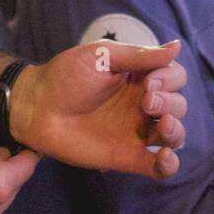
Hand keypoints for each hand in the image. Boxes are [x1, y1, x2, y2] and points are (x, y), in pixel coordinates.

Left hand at [9, 40, 186, 178]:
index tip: (149, 81)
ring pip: (173, 135)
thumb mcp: (102, 56)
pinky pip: (157, 167)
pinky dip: (169, 165)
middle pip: (178, 105)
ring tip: (162, 125)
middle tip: (145, 100)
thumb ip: (139, 55)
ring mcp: (135, 132)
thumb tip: (177, 46)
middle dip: (170, 102)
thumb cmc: (65, 75)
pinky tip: (164, 157)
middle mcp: (142, 105)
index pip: (174, 77)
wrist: (36, 106)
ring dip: (175, 130)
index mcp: (139, 77)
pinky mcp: (126, 157)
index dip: (170, 79)